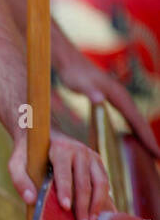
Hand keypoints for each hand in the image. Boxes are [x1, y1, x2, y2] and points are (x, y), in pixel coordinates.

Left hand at [9, 130, 112, 219]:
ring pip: (100, 182)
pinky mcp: (97, 162)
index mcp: (60, 147)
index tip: (65, 207)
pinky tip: (98, 215)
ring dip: (97, 205)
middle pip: (84, 181)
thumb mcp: (17, 163)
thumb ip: (20, 180)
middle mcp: (78, 150)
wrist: (42, 134)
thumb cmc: (29, 152)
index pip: (64, 172)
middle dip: (83, 206)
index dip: (65, 190)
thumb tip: (31, 199)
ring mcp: (90, 155)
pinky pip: (104, 183)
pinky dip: (103, 200)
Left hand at [52, 38, 159, 159]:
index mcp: (118, 95)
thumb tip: (99, 98)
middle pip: (140, 121)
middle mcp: (122, 96)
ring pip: (136, 118)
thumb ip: (89, 91)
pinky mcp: (113, 98)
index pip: (137, 120)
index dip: (147, 137)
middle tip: (159, 158)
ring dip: (145, 134)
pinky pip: (129, 116)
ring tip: (152, 151)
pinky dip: (135, 127)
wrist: (70, 61)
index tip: (157, 152)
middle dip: (150, 139)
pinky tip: (135, 136)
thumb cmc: (73, 73)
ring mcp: (119, 96)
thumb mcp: (79, 83)